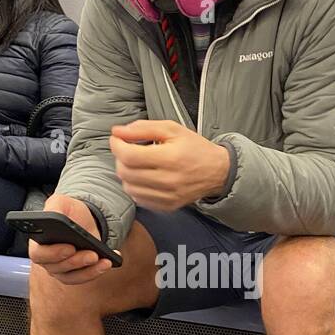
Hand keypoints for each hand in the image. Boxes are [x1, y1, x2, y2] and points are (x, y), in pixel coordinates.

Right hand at [28, 193, 115, 285]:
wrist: (84, 220)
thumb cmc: (68, 212)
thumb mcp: (60, 203)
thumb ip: (53, 207)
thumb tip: (53, 215)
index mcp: (38, 243)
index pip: (38, 254)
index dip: (53, 254)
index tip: (70, 248)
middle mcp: (47, 261)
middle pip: (57, 268)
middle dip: (76, 262)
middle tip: (92, 254)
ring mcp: (60, 270)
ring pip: (71, 277)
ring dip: (89, 270)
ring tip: (104, 261)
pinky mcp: (76, 274)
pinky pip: (84, 278)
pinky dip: (97, 271)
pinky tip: (108, 262)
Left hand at [109, 119, 229, 211]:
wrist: (217, 171)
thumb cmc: (195, 148)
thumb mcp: (172, 129)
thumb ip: (143, 128)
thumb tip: (118, 132)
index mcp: (171, 158)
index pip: (129, 156)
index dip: (117, 146)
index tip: (117, 139)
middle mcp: (169, 180)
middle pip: (126, 172)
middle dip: (120, 158)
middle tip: (128, 149)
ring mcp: (167, 196)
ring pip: (129, 188)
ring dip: (126, 174)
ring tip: (137, 164)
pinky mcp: (167, 206)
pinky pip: (139, 199)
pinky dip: (136, 187)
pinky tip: (144, 177)